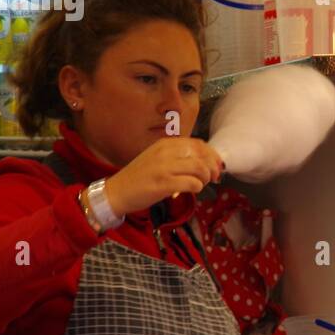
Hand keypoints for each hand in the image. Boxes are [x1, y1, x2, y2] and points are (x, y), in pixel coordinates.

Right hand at [103, 137, 223, 215]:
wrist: (117, 191)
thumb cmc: (140, 177)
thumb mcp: (158, 158)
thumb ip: (178, 156)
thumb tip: (206, 160)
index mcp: (166, 144)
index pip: (199, 144)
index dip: (212, 155)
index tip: (217, 165)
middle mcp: (166, 152)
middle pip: (202, 155)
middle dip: (213, 167)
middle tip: (213, 177)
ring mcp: (164, 167)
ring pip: (200, 168)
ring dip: (206, 178)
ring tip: (200, 184)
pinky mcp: (163, 184)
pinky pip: (192, 183)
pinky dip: (197, 187)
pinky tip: (191, 190)